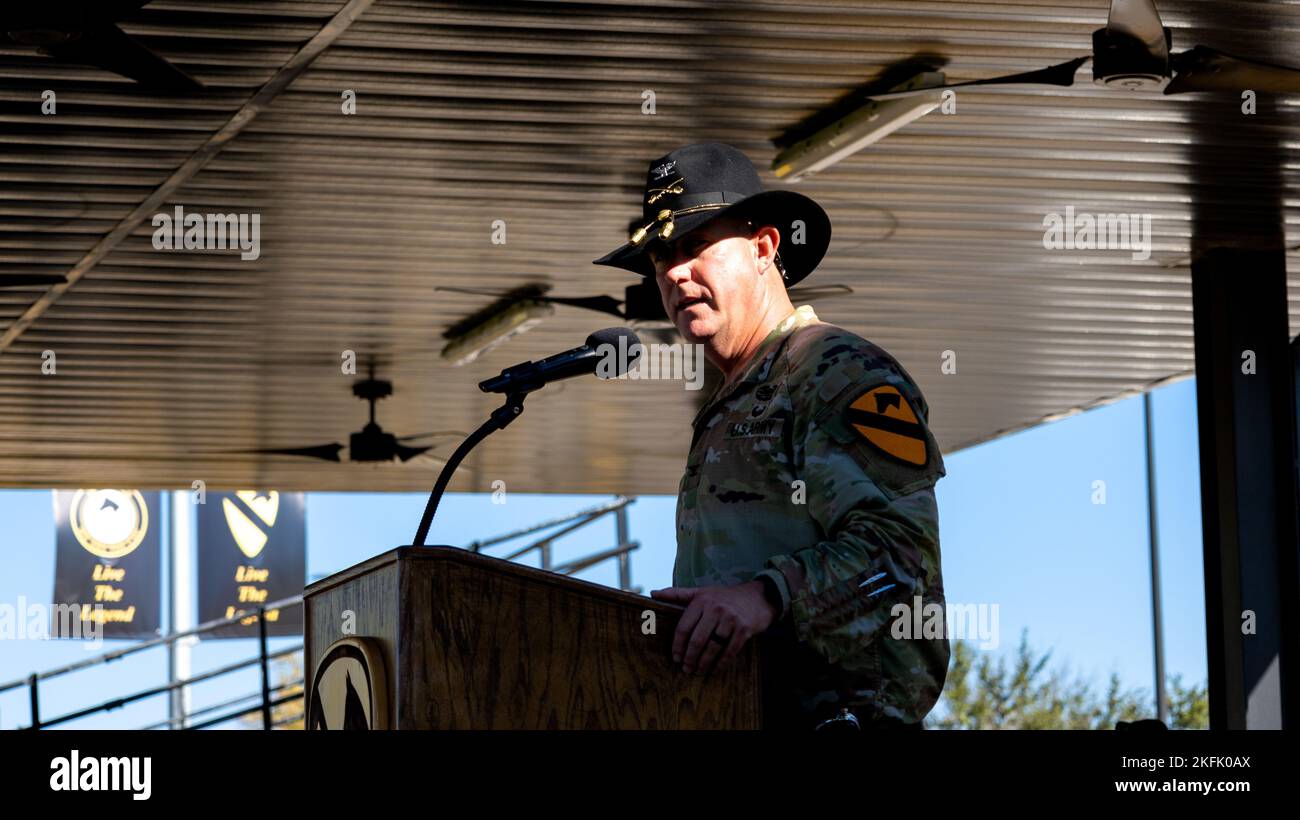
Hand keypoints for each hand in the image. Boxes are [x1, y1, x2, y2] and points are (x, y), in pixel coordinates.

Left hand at [650, 581, 776, 674]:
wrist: (759, 597)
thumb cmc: (725, 597)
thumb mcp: (702, 592)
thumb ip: (677, 594)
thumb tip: (652, 593)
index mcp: (702, 600)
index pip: (684, 627)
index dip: (678, 645)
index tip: (675, 657)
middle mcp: (715, 609)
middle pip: (697, 640)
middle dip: (689, 658)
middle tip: (685, 668)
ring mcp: (731, 620)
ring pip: (712, 648)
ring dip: (703, 663)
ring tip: (697, 671)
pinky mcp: (744, 630)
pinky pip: (729, 652)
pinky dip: (720, 664)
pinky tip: (714, 670)